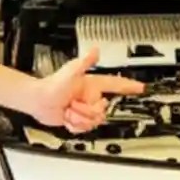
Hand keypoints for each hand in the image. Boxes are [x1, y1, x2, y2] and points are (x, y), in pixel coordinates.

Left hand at [30, 48, 144, 132]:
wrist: (38, 101)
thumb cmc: (52, 85)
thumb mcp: (71, 71)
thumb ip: (85, 62)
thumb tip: (96, 50)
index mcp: (92, 85)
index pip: (115, 85)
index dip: (129, 86)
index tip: (141, 88)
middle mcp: (90, 97)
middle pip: (103, 111)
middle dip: (88, 111)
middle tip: (75, 105)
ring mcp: (84, 109)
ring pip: (93, 122)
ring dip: (79, 118)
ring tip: (69, 110)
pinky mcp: (78, 120)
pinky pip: (84, 129)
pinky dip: (74, 126)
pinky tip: (67, 118)